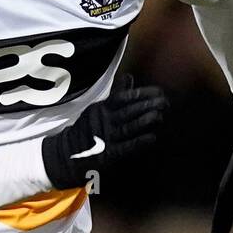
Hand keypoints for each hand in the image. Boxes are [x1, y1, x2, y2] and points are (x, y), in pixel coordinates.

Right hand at [41, 74, 167, 189]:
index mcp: (101, 108)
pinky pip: (126, 147)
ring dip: (146, 121)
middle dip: (149, 105)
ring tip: (160, 116)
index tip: (159, 92)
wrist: (67, 154)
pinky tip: (152, 137)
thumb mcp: (98, 108)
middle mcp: (103, 121)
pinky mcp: (108, 155)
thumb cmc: (87, 129)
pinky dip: (139, 142)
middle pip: (129, 111)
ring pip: (129, 127)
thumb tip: (130, 77)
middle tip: (166, 103)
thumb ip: (116, 94)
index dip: (143, 93)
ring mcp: (105, 138)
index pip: (124, 97)